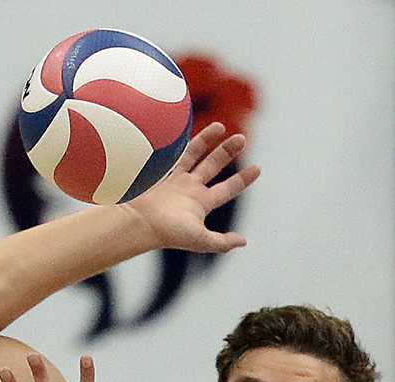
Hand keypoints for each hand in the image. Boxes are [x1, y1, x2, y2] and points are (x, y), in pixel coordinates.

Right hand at [123, 123, 259, 253]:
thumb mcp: (200, 239)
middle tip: (242, 138)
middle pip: (213, 167)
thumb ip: (221, 242)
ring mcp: (174, 179)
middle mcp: (189, 190)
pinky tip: (189, 127)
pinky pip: (174, 151)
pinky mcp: (159, 170)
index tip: (258, 168)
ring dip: (208, 141)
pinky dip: (183, 141)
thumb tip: (243, 241)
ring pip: (195, 154)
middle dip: (227, 152)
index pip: (228, 188)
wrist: (137, 222)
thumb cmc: (168, 232)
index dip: (243, 179)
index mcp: (201, 204)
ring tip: (221, 126)